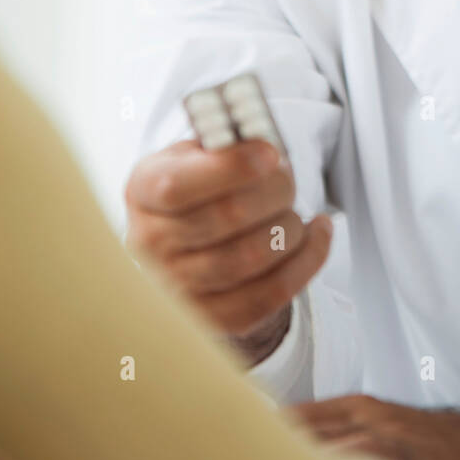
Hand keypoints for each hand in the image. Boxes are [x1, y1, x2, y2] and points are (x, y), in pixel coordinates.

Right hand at [125, 139, 331, 364]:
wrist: (187, 244)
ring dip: (291, 227)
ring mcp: (177, 289)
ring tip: (296, 211)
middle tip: (288, 177)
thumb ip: (223, 143)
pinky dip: (307, 260)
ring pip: (252, 258)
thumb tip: (261, 140)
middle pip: (227, 218)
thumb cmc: (201, 188)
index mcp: (143, 191)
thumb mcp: (198, 153)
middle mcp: (150, 243)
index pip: (177, 186)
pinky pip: (271, 294)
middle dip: (275, 190)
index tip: (271, 153)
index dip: (231, 168)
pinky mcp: (213, 319)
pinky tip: (316, 235)